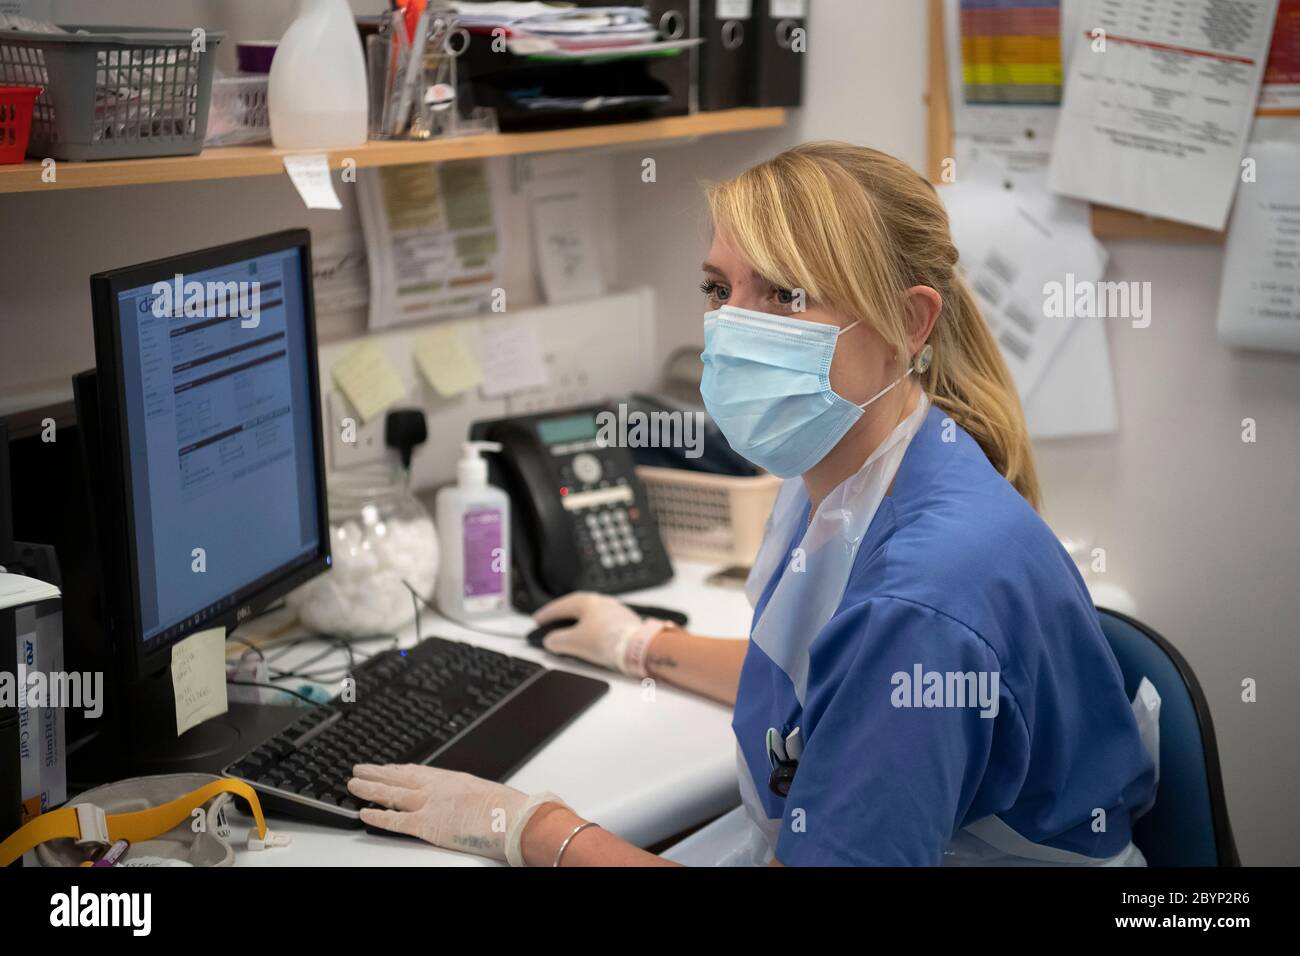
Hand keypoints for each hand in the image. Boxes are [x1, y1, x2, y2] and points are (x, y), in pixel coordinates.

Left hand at [347, 763, 562, 864]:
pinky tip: (363, 813)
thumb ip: (470, 798)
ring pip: (392, 793)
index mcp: (454, 779)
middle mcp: (439, 787)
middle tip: (360, 769)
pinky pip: (396, 821)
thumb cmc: (509, 810)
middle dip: (378, 773)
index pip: (419, 772)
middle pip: (400, 777)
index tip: (387, 767)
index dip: (399, 770)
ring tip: (353, 784)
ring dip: (370, 788)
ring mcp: (431, 804)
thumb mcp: (487, 795)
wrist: (516, 819)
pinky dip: (378, 817)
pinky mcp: (428, 825)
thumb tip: (469, 804)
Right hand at [533, 592, 662, 674]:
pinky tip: (591, 642)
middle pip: (577, 609)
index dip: (546, 614)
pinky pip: (603, 625)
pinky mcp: (626, 624)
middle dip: (563, 618)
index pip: (560, 606)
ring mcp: (616, 612)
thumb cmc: (608, 642)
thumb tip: (551, 641)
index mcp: (588, 601)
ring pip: (591, 617)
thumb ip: (556, 640)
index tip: (537, 620)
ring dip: (578, 626)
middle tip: (552, 626)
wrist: (639, 649)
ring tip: (571, 637)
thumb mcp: (573, 643)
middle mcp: (603, 602)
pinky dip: (592, 632)